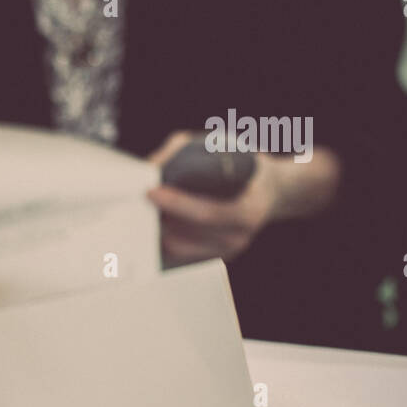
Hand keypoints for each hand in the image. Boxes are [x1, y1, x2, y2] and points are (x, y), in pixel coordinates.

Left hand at [146, 130, 281, 264]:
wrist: (271, 190)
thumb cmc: (241, 165)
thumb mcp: (219, 148)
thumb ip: (182, 153)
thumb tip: (148, 167)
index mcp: (247, 209)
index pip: (206, 212)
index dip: (176, 203)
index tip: (151, 191)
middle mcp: (239, 235)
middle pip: (184, 236)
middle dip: (157, 220)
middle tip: (135, 204)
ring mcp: (227, 251)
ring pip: (176, 249)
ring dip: (156, 232)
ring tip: (143, 213)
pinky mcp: (215, 258)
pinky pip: (180, 256)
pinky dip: (163, 241)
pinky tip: (155, 224)